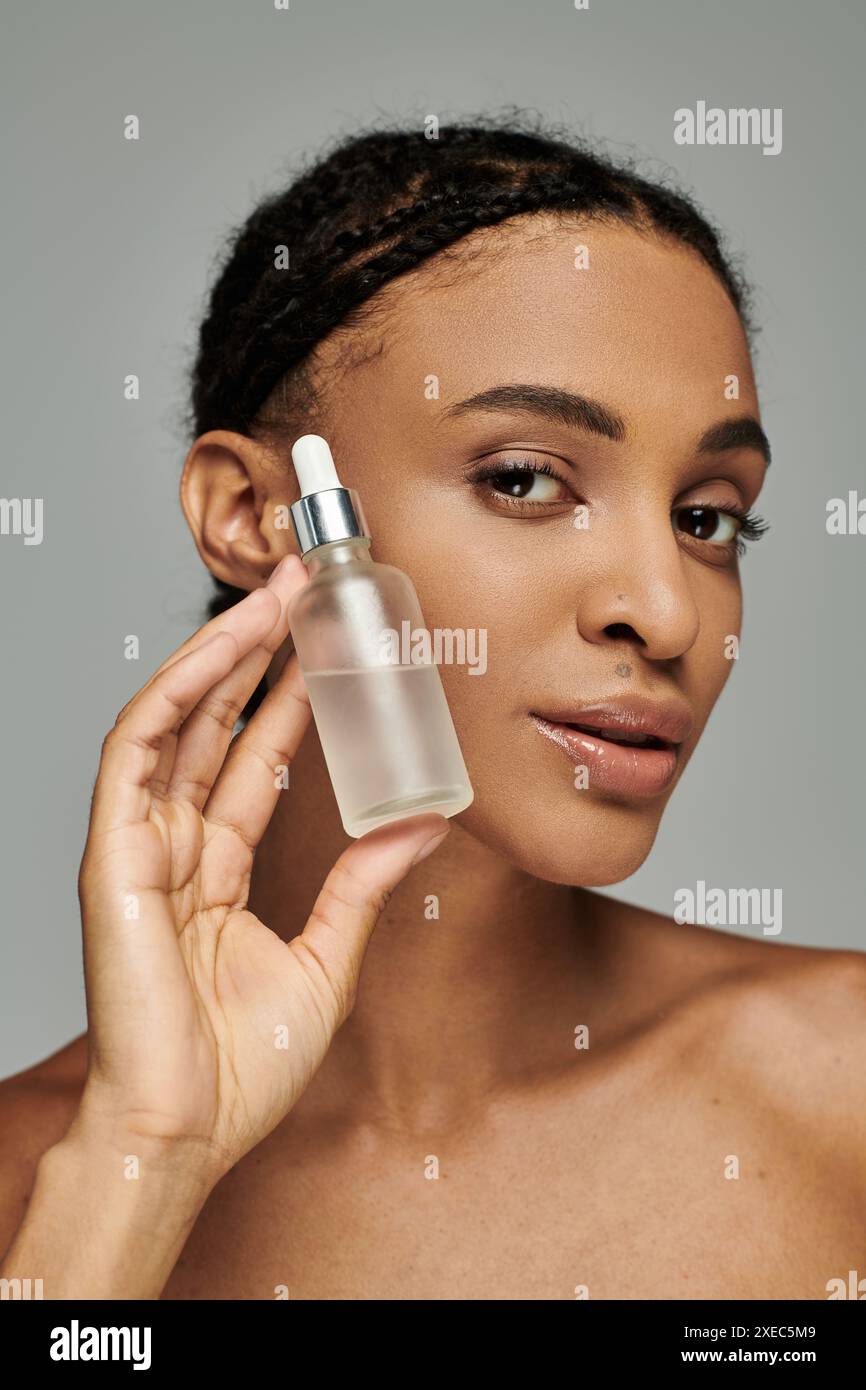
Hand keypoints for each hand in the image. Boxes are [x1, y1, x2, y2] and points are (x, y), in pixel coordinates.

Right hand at [75, 555, 448, 1181]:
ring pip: (180, 719)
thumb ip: (364, 885)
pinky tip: (222, 646)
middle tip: (309, 586)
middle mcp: (177, 844)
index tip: (333, 643)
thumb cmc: (242, 1066)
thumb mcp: (326, 960)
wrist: (188, 1131)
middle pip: (220, 723)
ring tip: (278, 592)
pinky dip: (178, 692)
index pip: (258, 757)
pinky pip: (138, 751)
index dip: (294, 697)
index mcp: (218, 868)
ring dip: (225, 649)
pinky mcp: (113, 853)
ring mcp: (141, 844)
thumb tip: (422, 822)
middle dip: (263, 650)